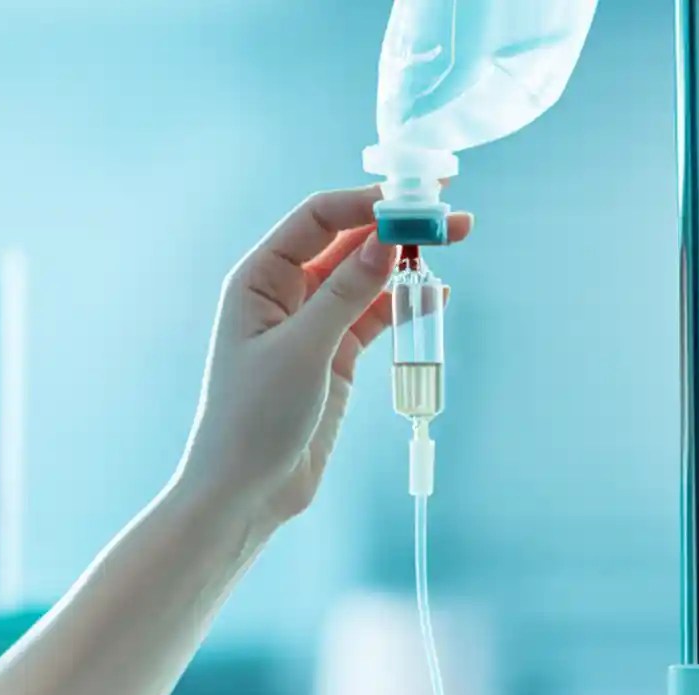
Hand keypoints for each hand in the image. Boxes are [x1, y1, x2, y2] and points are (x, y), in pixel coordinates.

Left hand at [179, 185, 471, 526]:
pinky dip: (403, 304)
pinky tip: (436, 296)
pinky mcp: (333, 355)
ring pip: (365, 277)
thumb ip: (347, 293)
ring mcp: (311, 324)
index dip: (366, 204)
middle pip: (347, 241)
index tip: (416, 199)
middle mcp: (283, 293)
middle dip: (396, 227)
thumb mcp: (303, 349)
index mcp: (259, 279)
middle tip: (451, 217)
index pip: (317, 219)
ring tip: (452, 246)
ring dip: (405, 263)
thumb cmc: (254, 417)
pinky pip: (374, 316)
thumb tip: (388, 240)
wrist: (245, 491)